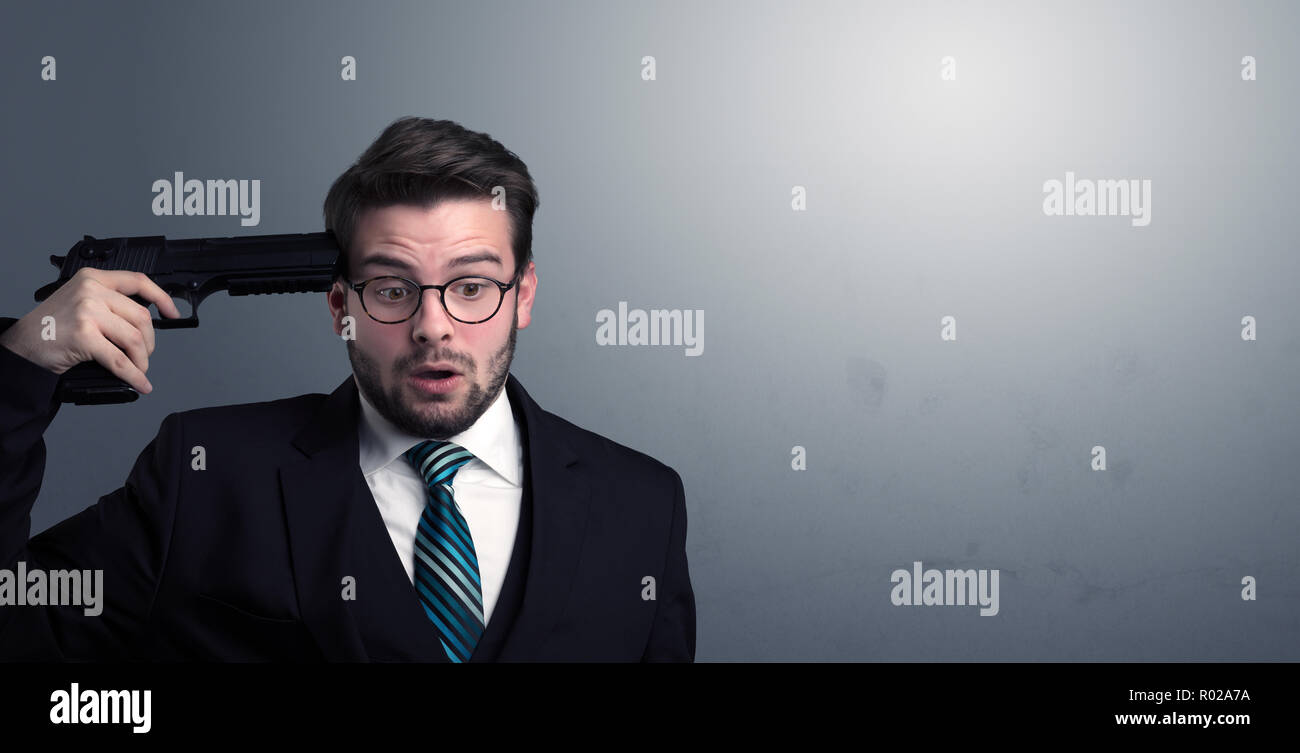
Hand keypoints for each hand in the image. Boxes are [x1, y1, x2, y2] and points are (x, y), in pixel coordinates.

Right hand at [0, 269, 182, 393]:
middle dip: (149, 341)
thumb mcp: (79, 301)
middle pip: (141, 316)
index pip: (138, 281)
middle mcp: (91, 291)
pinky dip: (134, 375)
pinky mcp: (85, 336)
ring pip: (135, 338)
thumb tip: (143, 320)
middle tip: (144, 354)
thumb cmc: (51, 327)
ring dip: (141, 359)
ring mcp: (88, 312)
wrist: (22, 346)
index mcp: (93, 278)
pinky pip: (120, 360)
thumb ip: (108, 301)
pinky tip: (139, 383)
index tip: (172, 313)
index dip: (162, 298)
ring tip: (138, 368)